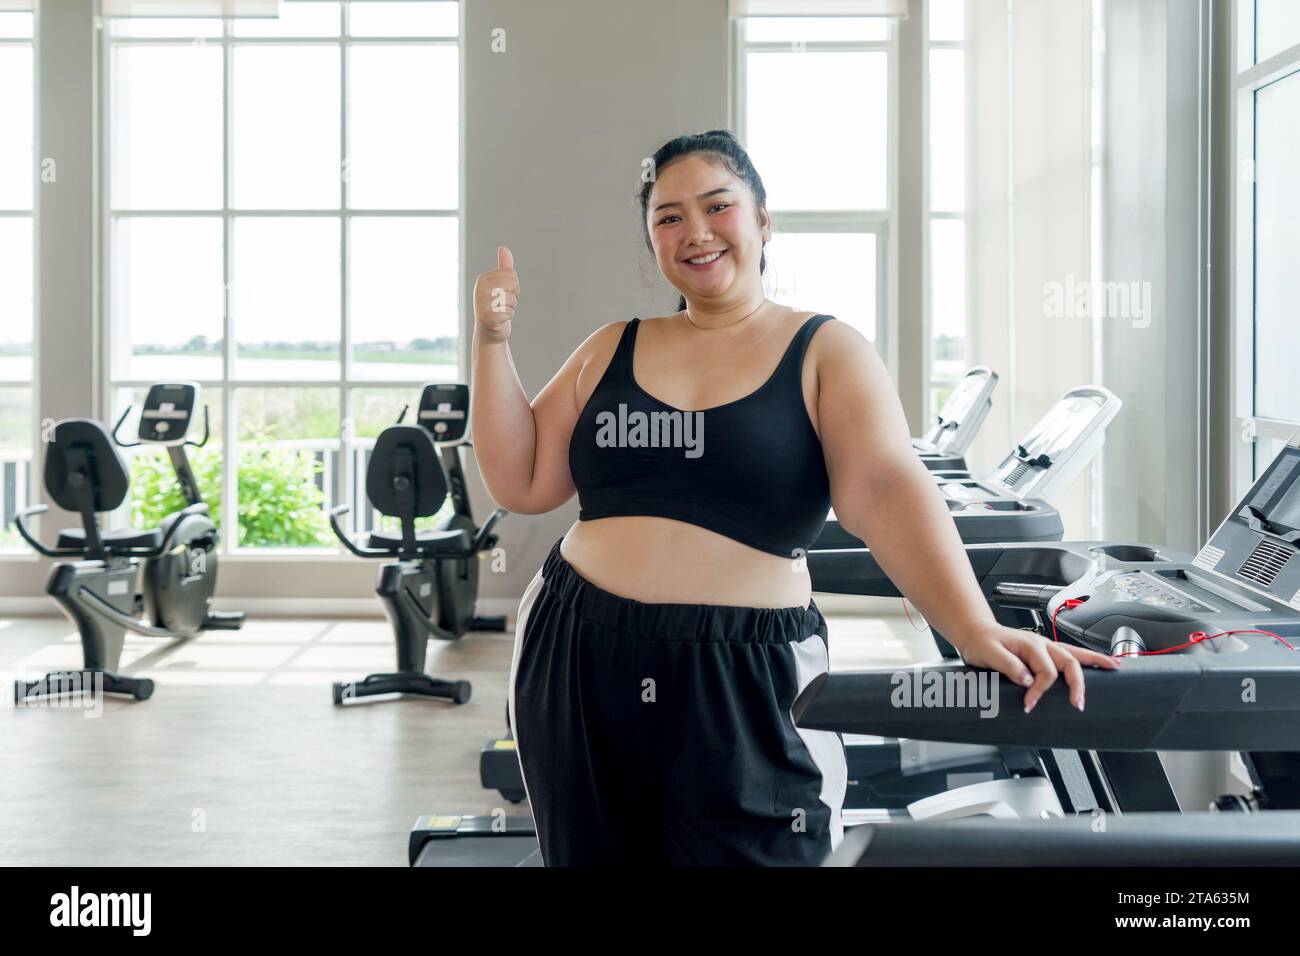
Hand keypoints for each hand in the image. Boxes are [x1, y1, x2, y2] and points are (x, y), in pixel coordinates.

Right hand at [473, 246, 517, 343]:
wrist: (489, 332)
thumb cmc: (496, 306)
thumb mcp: (500, 285)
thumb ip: (504, 267)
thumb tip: (503, 248)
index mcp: (482, 279)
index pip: (511, 274)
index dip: (513, 286)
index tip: (503, 293)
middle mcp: (480, 289)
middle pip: (513, 284)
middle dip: (513, 296)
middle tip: (503, 304)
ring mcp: (482, 302)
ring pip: (512, 299)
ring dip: (511, 307)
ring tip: (501, 311)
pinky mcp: (487, 316)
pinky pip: (510, 312)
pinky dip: (508, 317)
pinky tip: (500, 320)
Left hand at [954, 622, 1119, 713]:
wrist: (976, 634)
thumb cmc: (982, 643)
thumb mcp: (989, 654)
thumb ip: (1008, 666)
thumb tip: (1028, 680)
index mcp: (1030, 645)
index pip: (1045, 672)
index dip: (1039, 690)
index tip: (1029, 704)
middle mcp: (1042, 644)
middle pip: (1069, 662)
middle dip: (1078, 683)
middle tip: (1078, 703)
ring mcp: (1046, 646)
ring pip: (1076, 654)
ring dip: (1096, 661)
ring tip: (1114, 669)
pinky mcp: (1046, 652)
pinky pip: (1071, 654)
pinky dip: (1088, 658)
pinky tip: (1101, 663)